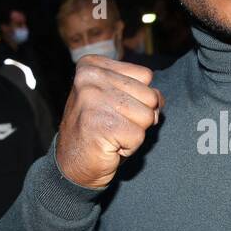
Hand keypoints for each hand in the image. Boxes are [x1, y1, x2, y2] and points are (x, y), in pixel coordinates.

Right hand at [55, 56, 163, 188]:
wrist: (72, 165)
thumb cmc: (99, 131)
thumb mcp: (118, 99)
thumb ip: (140, 91)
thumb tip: (159, 100)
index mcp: (92, 65)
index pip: (145, 76)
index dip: (139, 98)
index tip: (113, 109)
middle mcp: (90, 77)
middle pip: (150, 96)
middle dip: (139, 117)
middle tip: (113, 125)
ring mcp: (94, 100)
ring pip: (148, 116)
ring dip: (135, 132)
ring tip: (111, 135)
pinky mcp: (102, 124)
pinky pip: (139, 136)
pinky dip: (130, 147)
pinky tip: (109, 146)